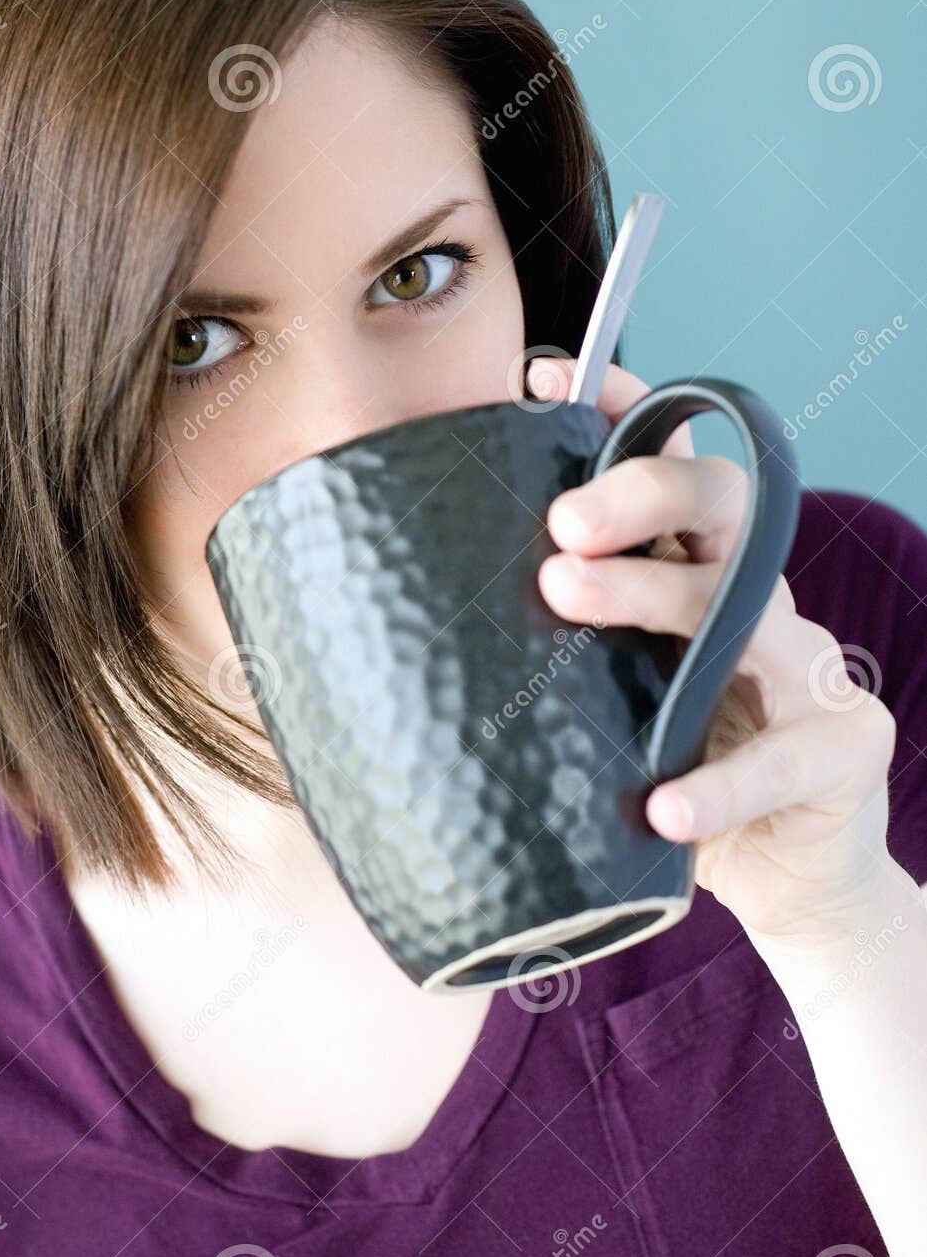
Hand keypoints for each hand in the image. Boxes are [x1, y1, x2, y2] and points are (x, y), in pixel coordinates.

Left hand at [530, 357, 900, 951]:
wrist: (782, 873)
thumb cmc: (671, 767)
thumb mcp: (605, 693)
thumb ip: (554, 645)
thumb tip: (414, 609)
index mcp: (695, 571)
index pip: (670, 464)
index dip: (623, 410)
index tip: (542, 383)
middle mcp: (756, 598)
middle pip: (718, 505)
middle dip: (638, 492)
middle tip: (559, 522)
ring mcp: (809, 668)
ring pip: (745, 608)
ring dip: (656, 595)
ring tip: (566, 598)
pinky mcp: (842, 748)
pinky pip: (778, 761)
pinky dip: (718, 783)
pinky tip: (663, 802)